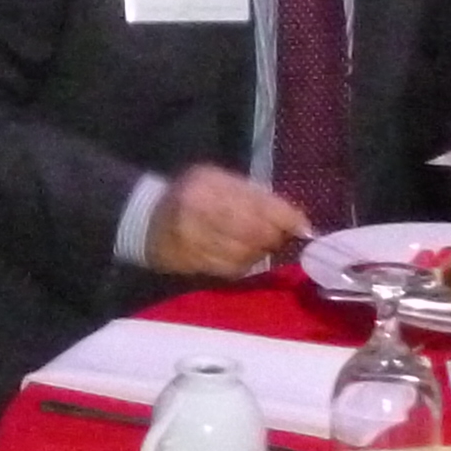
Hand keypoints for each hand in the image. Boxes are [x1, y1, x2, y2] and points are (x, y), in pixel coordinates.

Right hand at [148, 165, 311, 279]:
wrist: (146, 220)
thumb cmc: (191, 194)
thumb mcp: (220, 181)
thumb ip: (256, 197)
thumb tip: (298, 221)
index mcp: (209, 185)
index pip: (258, 204)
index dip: (286, 219)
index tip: (304, 228)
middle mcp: (199, 212)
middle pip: (254, 233)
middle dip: (274, 238)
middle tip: (278, 237)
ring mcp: (193, 240)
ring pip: (245, 255)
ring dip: (260, 253)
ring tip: (259, 245)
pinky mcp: (193, 263)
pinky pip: (232, 270)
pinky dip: (245, 265)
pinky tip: (242, 256)